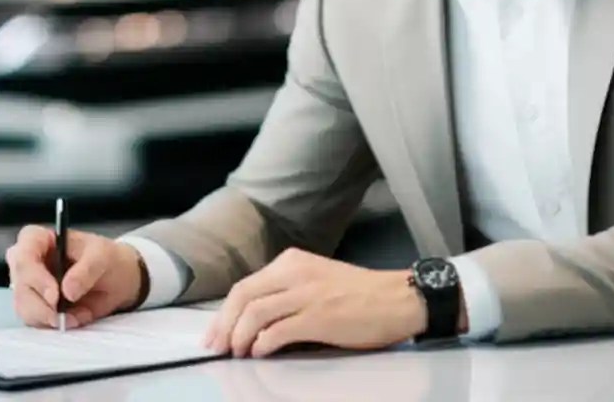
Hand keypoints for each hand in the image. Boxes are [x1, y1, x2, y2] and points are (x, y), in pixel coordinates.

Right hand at [5, 226, 143, 329]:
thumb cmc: (104, 258)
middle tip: (63, 314)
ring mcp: (28, 286)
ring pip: (24, 307)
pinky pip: (34, 321)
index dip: (34, 276)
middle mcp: (27, 262)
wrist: (115, 278)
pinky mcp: (34, 306)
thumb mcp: (102, 256)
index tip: (54, 295)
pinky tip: (72, 318)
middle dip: (41, 305)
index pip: (23, 254)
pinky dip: (53, 325)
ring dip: (49, 318)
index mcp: (38, 239)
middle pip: (20, 285)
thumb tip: (68, 290)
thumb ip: (86, 270)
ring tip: (75, 315)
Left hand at [202, 248, 427, 357]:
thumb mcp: (316, 279)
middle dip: (224, 325)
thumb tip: (254, 319)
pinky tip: (260, 353)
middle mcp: (294, 273)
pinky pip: (278, 331)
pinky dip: (262, 344)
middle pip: (243, 297)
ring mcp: (307, 294)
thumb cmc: (360, 293)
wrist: (398, 298)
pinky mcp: (319, 317)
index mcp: (291, 262)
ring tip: (238, 353)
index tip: (215, 332)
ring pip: (255, 314)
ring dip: (240, 337)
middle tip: (216, 346)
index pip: (244, 285)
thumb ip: (286, 291)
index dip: (224, 312)